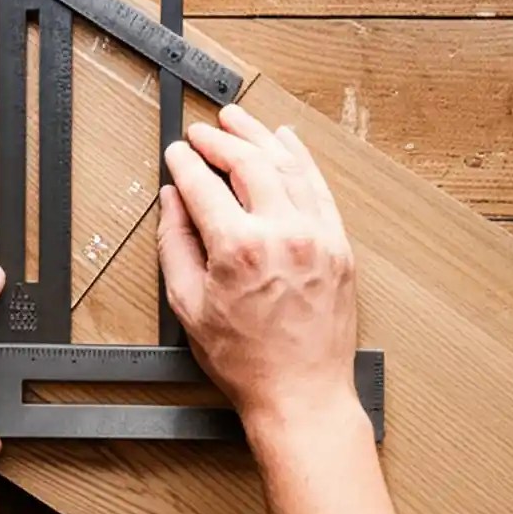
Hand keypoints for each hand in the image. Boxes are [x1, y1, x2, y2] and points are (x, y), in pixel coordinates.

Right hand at [157, 105, 357, 431]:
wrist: (301, 394)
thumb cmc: (246, 360)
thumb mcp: (189, 306)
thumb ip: (175, 245)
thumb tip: (173, 201)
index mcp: (239, 249)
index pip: (204, 185)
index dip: (185, 162)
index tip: (176, 153)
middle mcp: (282, 233)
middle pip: (248, 163)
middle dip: (220, 139)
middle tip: (202, 131)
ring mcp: (317, 236)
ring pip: (287, 166)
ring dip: (259, 137)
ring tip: (238, 119)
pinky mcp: (339, 245)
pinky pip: (319, 188)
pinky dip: (301, 159)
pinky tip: (286, 142)